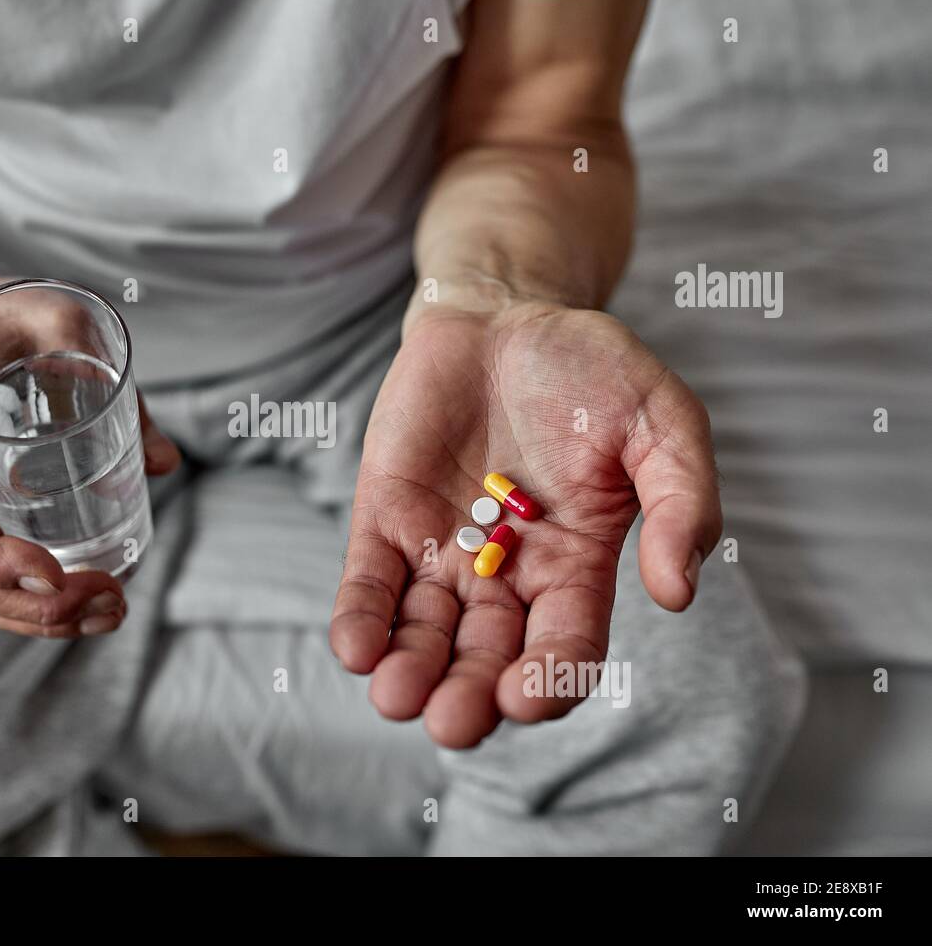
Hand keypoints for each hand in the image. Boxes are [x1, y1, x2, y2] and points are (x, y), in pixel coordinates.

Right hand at [0, 273, 180, 637]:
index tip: (53, 572)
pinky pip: (0, 583)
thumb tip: (161, 461)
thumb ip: (102, 368)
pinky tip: (97, 606)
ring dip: (45, 621)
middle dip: (37, 607)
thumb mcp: (51, 315)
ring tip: (113, 613)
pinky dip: (42, 608)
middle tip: (112, 599)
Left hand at [330, 303, 720, 746]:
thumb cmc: (591, 373)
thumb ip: (681, 500)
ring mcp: (441, 551)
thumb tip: (679, 592)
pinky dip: (361, 618)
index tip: (528, 697)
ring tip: (398, 697)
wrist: (507, 316)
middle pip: (485, 658)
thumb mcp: (661, 423)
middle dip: (468, 696)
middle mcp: (505, 577)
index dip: (548, 679)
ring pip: (422, 633)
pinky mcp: (387, 519)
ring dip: (408, 671)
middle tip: (452, 722)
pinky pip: (370, 581)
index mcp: (575, 568)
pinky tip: (356, 649)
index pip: (563, 646)